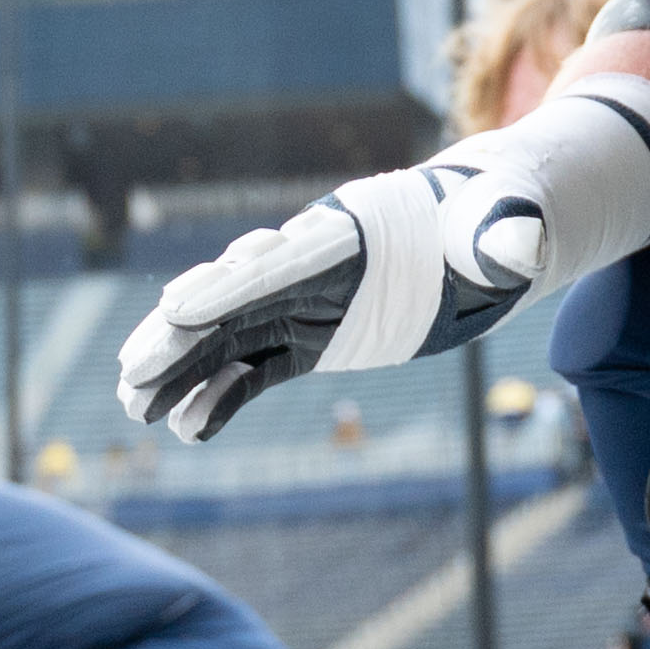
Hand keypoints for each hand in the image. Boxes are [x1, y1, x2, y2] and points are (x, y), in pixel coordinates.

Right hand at [114, 164, 546, 440]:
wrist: (485, 233)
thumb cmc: (497, 220)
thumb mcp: (508, 223)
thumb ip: (501, 232)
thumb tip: (516, 248)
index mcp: (348, 234)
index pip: (279, 262)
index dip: (229, 287)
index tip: (176, 309)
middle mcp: (310, 266)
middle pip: (232, 298)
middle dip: (180, 333)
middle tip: (133, 372)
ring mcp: (304, 305)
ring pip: (228, 337)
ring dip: (182, 370)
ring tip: (135, 405)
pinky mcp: (310, 338)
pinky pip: (256, 370)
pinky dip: (222, 398)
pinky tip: (189, 428)